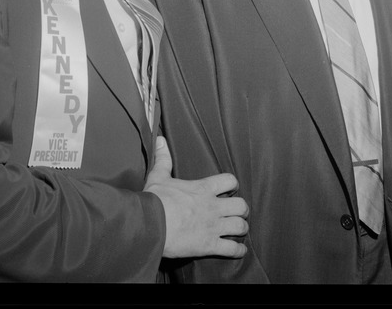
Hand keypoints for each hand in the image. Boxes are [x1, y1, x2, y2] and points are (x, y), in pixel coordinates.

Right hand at [144, 136, 248, 258]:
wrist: (150, 224)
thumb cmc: (154, 200)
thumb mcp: (158, 176)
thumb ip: (163, 158)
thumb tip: (160, 139)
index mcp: (203, 189)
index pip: (230, 181)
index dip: (232, 185)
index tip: (229, 190)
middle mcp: (213, 207)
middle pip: (241, 206)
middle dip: (241, 210)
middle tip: (236, 212)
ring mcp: (213, 226)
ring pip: (241, 226)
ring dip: (241, 228)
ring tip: (238, 230)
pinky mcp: (209, 245)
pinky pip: (232, 249)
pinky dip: (238, 251)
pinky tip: (239, 252)